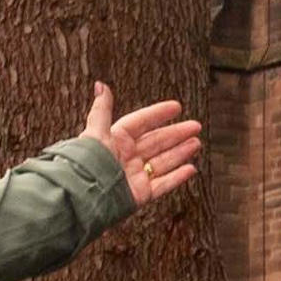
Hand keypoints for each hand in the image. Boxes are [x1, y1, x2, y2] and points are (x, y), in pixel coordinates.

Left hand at [82, 83, 201, 206]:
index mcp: (116, 140)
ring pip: (163, 161)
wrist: (84, 195)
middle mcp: (127, 157)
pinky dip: (177, 177)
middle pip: (157, 142)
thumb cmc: (87, 163)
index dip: (158, 114)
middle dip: (177, 134)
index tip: (176, 107)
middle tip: (195, 126)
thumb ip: (101, 110)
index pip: (141, 123)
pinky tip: (190, 168)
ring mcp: (135, 176)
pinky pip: (163, 184)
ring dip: (180, 152)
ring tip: (196, 143)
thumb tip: (101, 85)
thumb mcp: (95, 132)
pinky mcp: (140, 195)